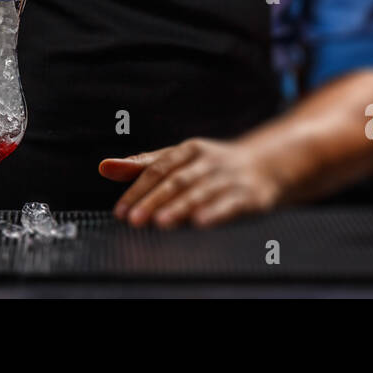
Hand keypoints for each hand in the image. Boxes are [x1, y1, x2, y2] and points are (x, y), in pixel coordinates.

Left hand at [100, 138, 283, 229]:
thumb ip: (143, 165)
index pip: (157, 168)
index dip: (137, 188)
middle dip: (153, 200)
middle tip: (134, 219)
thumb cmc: (213, 165)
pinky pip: (230, 204)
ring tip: (162, 221)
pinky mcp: (248, 196)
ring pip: (201, 191)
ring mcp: (228, 178)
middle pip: (176, 180)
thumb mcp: (179, 159)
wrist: (267, 165)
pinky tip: (201, 222)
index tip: (120, 210)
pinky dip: (215, 212)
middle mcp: (207, 161)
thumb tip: (105, 167)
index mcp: (188, 150)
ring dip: (180, 206)